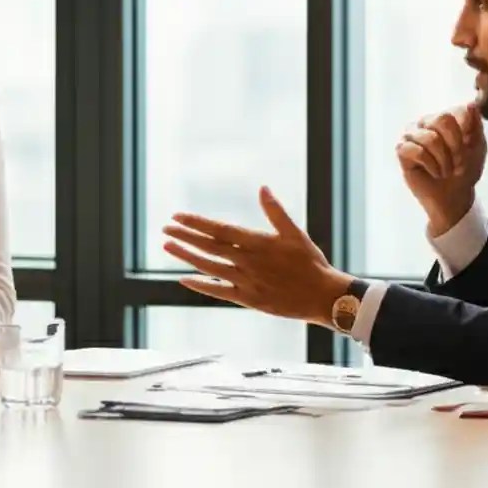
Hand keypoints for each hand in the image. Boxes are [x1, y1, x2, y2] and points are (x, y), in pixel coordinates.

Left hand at [162, 187, 353, 326]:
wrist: (322, 296)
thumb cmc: (310, 262)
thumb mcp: (295, 233)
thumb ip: (276, 211)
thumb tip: (263, 188)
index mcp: (258, 243)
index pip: (220, 230)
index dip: (197, 223)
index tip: (177, 216)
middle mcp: (248, 262)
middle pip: (209, 246)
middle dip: (185, 236)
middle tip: (165, 228)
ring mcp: (246, 281)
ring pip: (209, 267)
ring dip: (187, 256)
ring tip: (168, 247)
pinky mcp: (247, 299)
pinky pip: (218, 291)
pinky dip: (200, 285)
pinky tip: (183, 278)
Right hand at [395, 103, 487, 235]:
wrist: (454, 196)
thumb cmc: (465, 170)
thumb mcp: (478, 146)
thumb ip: (475, 125)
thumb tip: (471, 104)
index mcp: (447, 116)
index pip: (457, 111)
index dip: (466, 134)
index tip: (469, 151)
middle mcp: (428, 121)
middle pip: (442, 119)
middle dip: (455, 146)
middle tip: (458, 163)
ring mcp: (413, 134)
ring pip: (430, 138)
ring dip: (444, 160)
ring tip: (446, 171)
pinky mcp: (402, 150)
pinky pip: (417, 151)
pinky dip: (431, 165)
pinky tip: (434, 173)